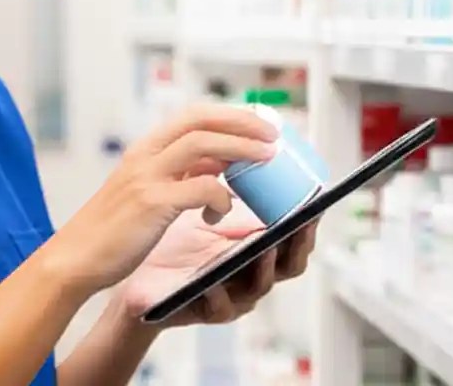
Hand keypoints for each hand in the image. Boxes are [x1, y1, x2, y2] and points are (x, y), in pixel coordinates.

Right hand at [41, 105, 277, 298]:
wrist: (75, 258)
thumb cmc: (112, 230)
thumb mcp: (146, 191)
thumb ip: (179, 173)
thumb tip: (220, 161)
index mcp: (144, 149)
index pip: (192, 115)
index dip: (228, 114)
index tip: (257, 122)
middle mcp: (145, 155)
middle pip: (200, 120)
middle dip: (241, 121)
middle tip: (272, 134)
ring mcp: (147, 176)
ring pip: (203, 144)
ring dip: (241, 147)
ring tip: (266, 158)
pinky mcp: (152, 203)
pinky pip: (201, 188)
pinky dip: (221, 196)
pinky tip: (221, 211)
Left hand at [118, 201, 318, 327]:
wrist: (136, 270)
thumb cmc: (172, 235)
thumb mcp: (201, 204)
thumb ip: (222, 183)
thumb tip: (239, 142)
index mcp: (254, 244)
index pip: (291, 234)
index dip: (308, 219)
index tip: (317, 199)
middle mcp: (250, 268)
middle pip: (290, 262)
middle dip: (300, 244)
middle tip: (303, 222)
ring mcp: (232, 292)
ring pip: (261, 285)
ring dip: (266, 266)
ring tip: (265, 246)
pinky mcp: (204, 310)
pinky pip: (219, 308)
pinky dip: (219, 297)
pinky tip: (211, 286)